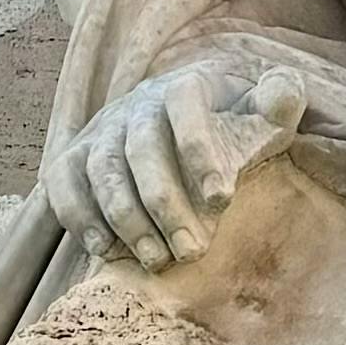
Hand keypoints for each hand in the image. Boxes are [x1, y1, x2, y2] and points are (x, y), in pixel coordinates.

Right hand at [48, 52, 311, 271]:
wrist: (177, 121)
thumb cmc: (229, 125)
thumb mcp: (262, 112)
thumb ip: (280, 101)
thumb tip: (281, 94)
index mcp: (185, 85)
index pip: (186, 105)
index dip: (200, 149)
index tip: (222, 199)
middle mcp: (137, 104)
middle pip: (141, 148)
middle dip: (165, 203)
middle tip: (192, 251)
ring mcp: (102, 130)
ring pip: (102, 170)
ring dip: (126, 219)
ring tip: (155, 259)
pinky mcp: (74, 157)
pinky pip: (64, 184)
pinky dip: (80, 216)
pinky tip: (105, 249)